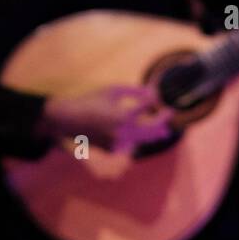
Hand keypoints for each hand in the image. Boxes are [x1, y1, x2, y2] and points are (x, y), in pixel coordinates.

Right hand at [38, 84, 175, 154]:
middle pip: (149, 133)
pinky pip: (128, 145)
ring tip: (162, 132)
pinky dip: (135, 140)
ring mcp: (115, 143)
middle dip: (161, 126)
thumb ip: (135, 92)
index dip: (157, 105)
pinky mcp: (110, 149)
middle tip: (170, 120)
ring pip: (139, 141)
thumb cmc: (92, 100)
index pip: (148, 111)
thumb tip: (154, 94)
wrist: (68, 119)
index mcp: (122, 117)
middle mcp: (120, 133)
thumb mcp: (114, 90)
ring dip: (151, 136)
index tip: (164, 101)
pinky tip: (138, 137)